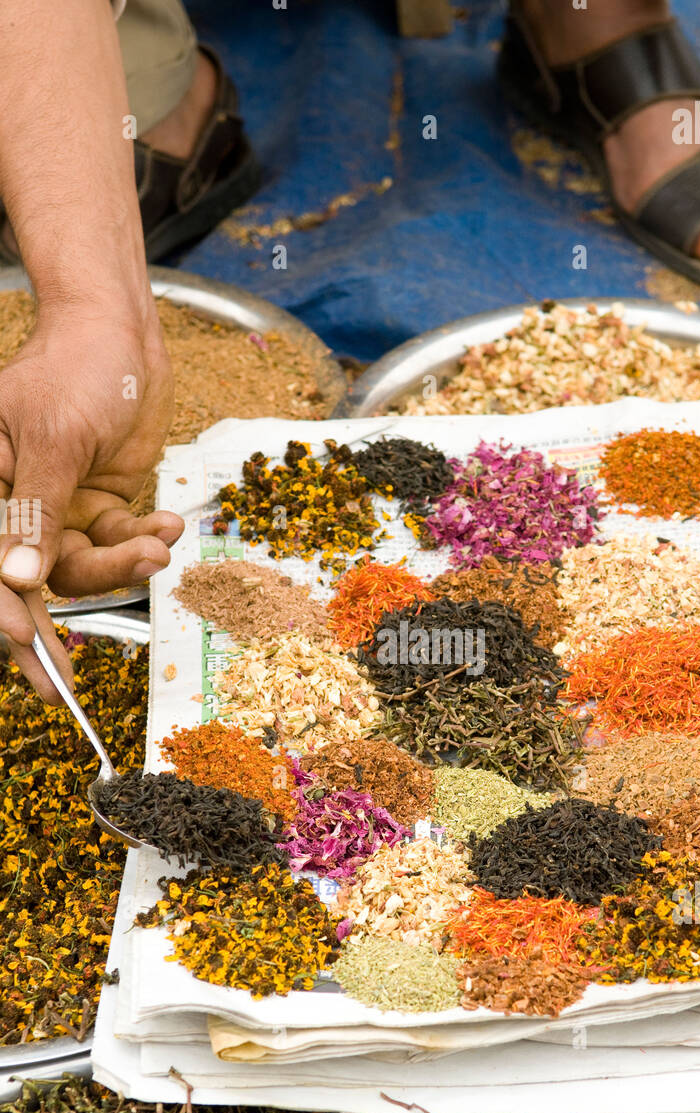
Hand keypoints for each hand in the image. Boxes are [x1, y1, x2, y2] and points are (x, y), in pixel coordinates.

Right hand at [0, 302, 182, 701]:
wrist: (125, 331)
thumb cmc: (75, 367)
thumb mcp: (53, 439)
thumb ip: (36, 512)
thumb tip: (20, 579)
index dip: (4, 607)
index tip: (25, 645)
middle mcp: (17, 502)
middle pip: (28, 579)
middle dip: (50, 626)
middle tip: (66, 677)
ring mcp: (60, 507)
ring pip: (80, 566)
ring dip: (121, 566)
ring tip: (155, 548)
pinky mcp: (101, 504)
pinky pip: (119, 541)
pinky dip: (145, 540)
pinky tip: (166, 527)